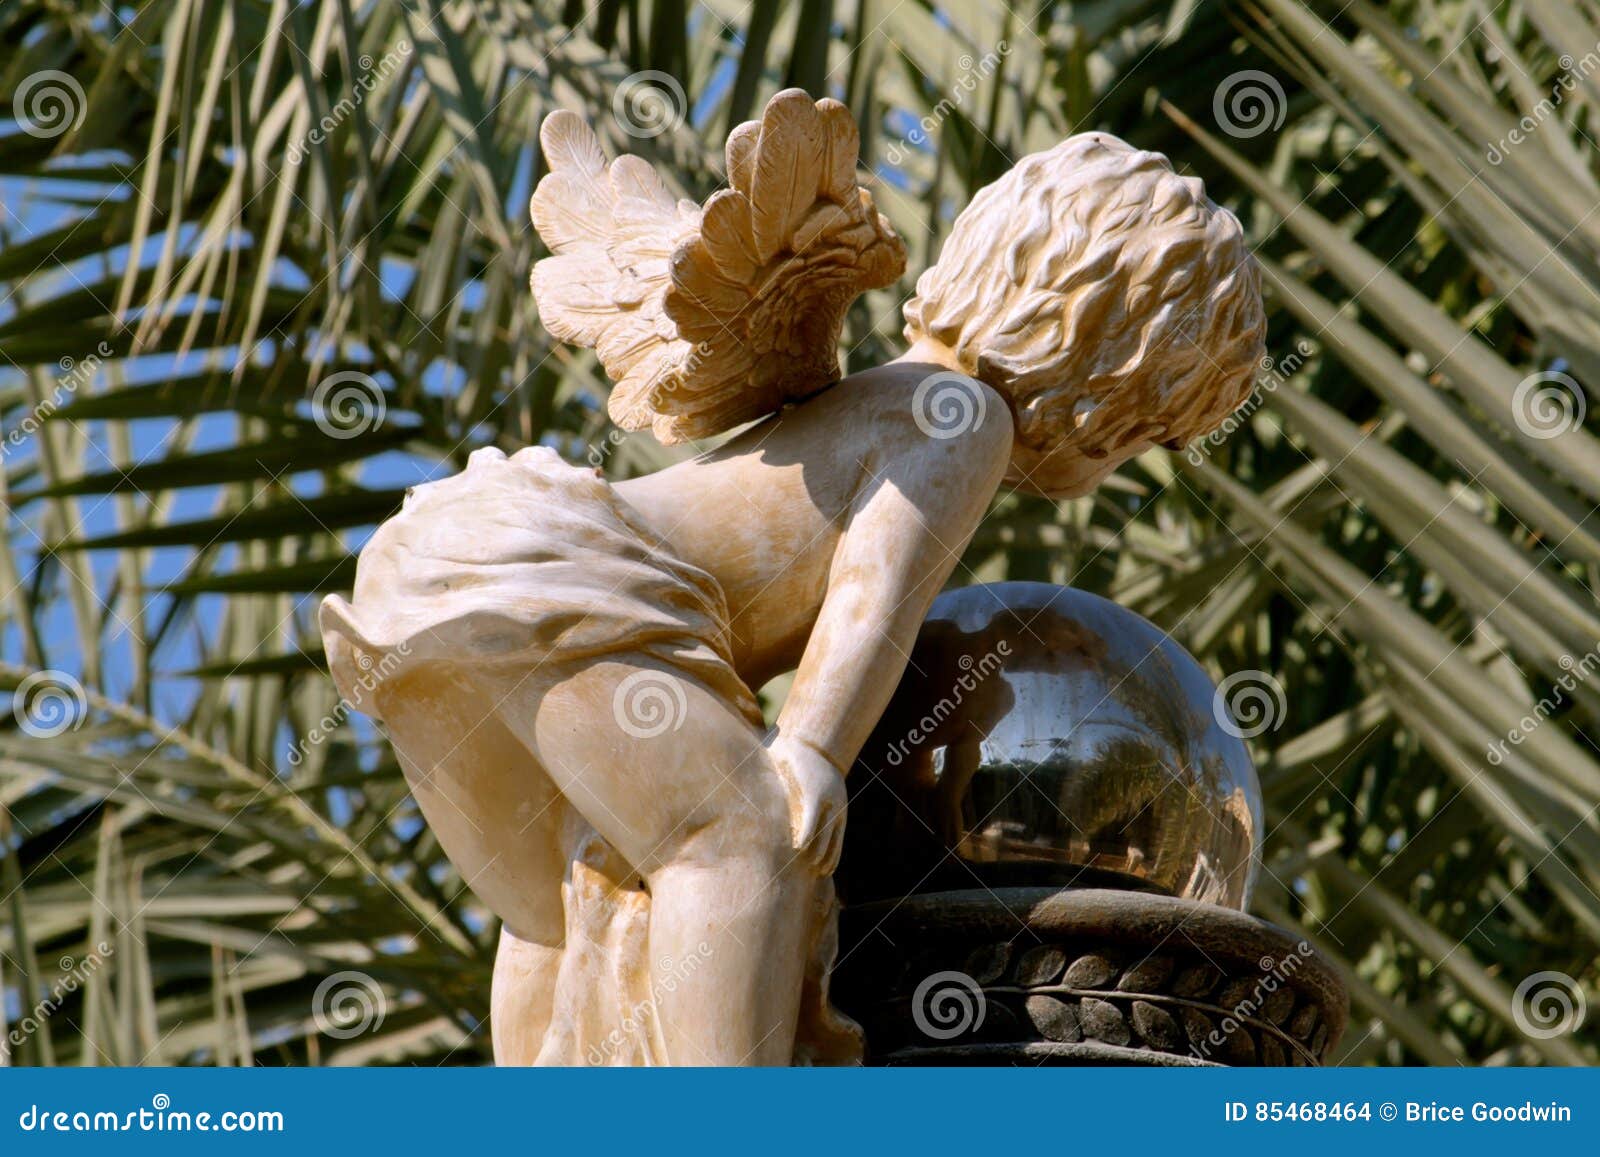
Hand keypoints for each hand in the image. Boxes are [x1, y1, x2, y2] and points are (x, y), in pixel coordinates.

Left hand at [766, 734, 846, 875]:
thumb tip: (742, 788)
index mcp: (815, 793)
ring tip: (819, 873)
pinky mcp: (842, 811)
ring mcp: (839, 807)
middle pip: (825, 832)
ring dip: (828, 856)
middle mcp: (831, 801)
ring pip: (836, 837)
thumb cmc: (791, 757)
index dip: (805, 836)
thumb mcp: (779, 762)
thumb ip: (766, 776)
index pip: (812, 819)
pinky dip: (835, 852)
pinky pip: (840, 836)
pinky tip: (828, 868)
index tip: (797, 850)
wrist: (819, 747)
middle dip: (816, 851)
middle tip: (804, 867)